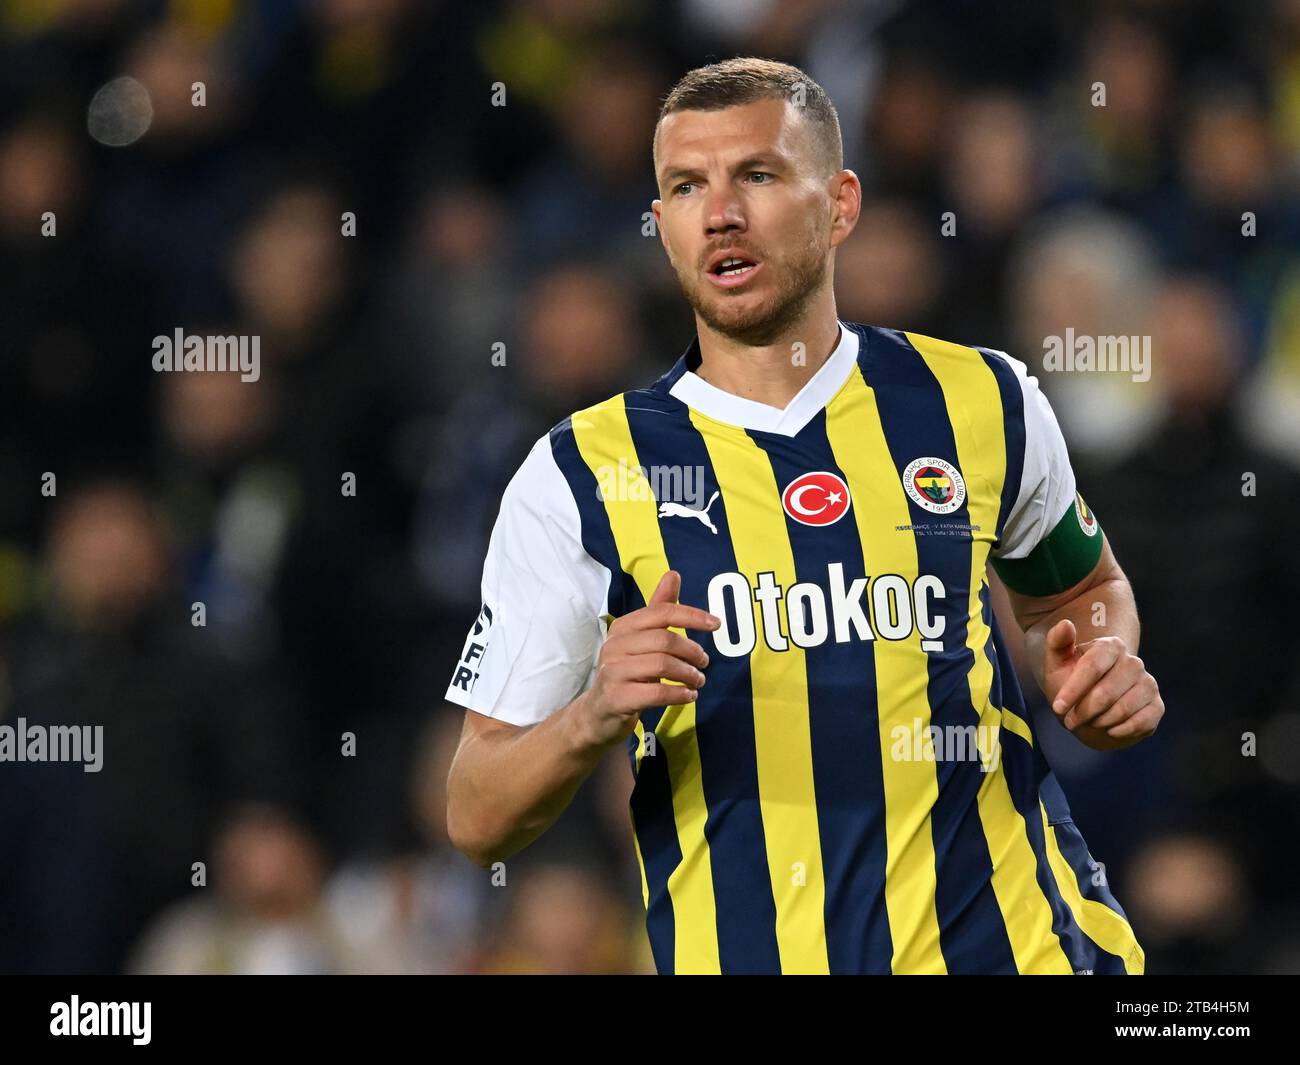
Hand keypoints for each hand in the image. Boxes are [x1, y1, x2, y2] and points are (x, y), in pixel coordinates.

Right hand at [570, 571, 719, 748]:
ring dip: (689, 674)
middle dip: (692, 652)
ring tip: (698, 681)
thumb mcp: (641, 639)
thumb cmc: (626, 672)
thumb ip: (658, 610)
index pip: (661, 612)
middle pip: (664, 640)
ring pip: (662, 665)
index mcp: (623, 626)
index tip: (716, 624)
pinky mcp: (617, 697)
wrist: (598, 713)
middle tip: (704, 662)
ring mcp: (613, 672)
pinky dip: (680, 694)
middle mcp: (614, 645)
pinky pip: (657, 692)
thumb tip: (673, 574)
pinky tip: (688, 696)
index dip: (692, 615)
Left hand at [1041, 619, 1163, 750]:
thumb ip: (1057, 642)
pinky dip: (1120, 730)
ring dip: (1099, 721)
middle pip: (1106, 692)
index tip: (1057, 707)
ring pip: (1122, 709)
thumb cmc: (1071, 683)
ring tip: (1089, 721)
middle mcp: (1133, 662)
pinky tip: (1109, 729)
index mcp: (1110, 646)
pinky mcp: (1157, 706)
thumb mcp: (1057, 664)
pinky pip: (1140, 722)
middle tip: (1070, 721)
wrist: (1092, 707)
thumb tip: (1065, 623)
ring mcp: (1148, 683)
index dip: (1073, 690)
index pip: (1092, 667)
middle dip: (1083, 711)